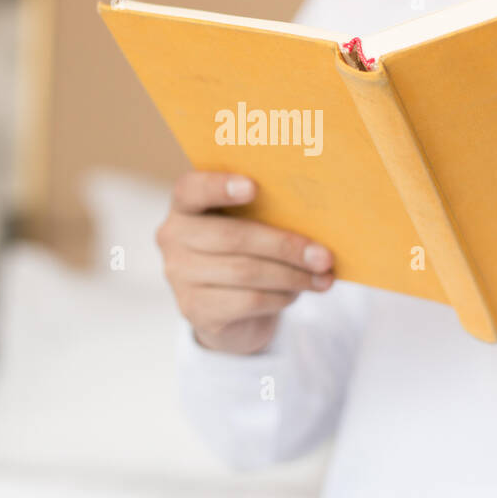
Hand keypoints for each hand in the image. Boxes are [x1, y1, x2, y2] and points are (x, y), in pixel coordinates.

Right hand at [156, 171, 333, 353]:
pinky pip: (247, 300)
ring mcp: (178, 276)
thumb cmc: (247, 252)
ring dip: (292, 276)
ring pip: (245, 272)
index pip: (192, 189)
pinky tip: (296, 294)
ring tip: (322, 278)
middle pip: (232, 237)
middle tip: (324, 256)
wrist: (231, 310)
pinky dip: (280, 297)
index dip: (220, 186)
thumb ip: (267, 213)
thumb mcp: (250, 226)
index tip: (254, 187)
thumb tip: (316, 221)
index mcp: (185, 205)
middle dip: (284, 246)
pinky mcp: (194, 310)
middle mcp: (173, 237)